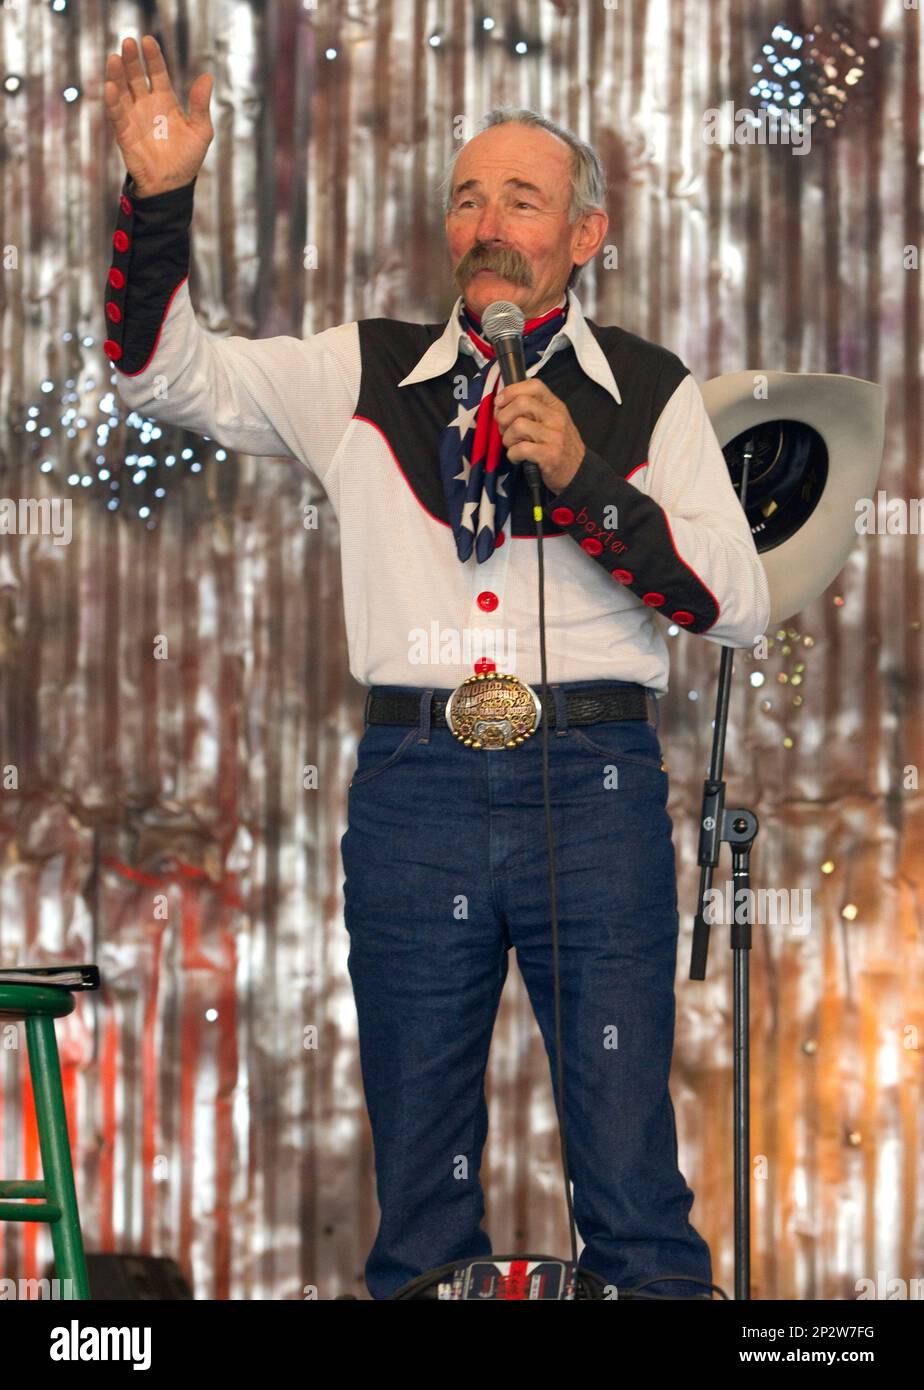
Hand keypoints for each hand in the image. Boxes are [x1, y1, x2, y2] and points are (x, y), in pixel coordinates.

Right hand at [104, 35, 213, 196]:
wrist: (173, 186)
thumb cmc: (187, 159)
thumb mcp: (201, 131)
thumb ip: (201, 105)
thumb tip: (207, 76)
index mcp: (165, 101)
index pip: (157, 73)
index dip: (152, 57)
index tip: (147, 40)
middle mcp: (147, 105)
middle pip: (136, 76)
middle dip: (132, 60)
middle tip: (128, 42)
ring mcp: (134, 117)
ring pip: (122, 91)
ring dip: (117, 74)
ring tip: (115, 57)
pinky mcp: (124, 133)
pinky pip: (116, 114)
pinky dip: (112, 101)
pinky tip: (110, 86)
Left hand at [493, 379, 585, 493]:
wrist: (578, 471)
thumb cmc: (557, 446)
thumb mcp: (550, 421)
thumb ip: (530, 410)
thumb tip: (500, 405)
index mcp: (555, 406)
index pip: (534, 385)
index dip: (511, 390)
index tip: (499, 402)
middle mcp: (556, 418)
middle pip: (521, 403)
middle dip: (504, 416)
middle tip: (505, 429)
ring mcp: (554, 436)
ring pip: (517, 426)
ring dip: (508, 438)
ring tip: (514, 446)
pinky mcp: (550, 455)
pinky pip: (520, 449)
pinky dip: (512, 455)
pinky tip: (518, 458)